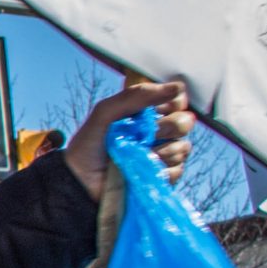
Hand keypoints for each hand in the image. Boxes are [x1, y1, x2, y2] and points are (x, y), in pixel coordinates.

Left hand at [65, 78, 193, 194]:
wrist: (80, 180)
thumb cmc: (89, 144)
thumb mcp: (105, 113)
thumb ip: (135, 96)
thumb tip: (177, 87)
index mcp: (146, 113)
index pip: (177, 100)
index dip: (173, 103)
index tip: (158, 110)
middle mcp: (159, 132)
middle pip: (186, 121)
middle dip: (170, 126)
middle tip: (149, 134)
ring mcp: (162, 154)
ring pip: (183, 147)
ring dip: (163, 151)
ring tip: (139, 155)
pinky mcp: (163, 175)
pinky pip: (177, 169)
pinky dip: (161, 169)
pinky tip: (143, 170)